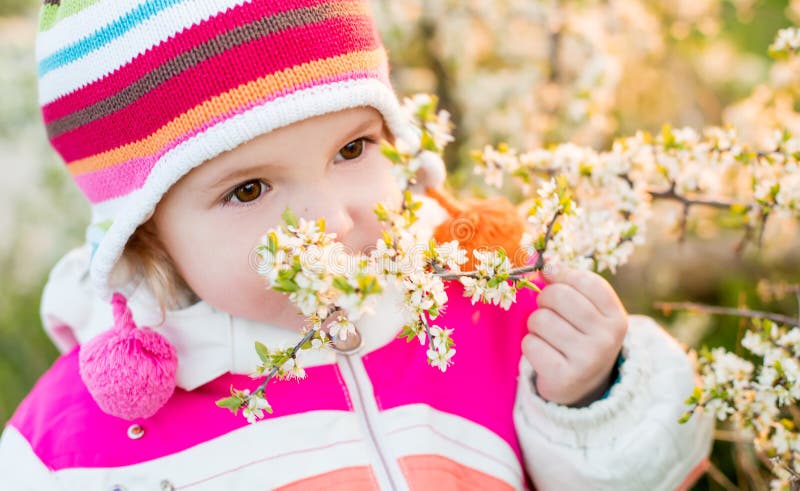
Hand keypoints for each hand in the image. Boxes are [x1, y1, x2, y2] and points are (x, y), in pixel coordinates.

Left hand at [522, 264, 627, 406]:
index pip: (586, 280)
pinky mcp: (564, 377)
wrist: (582, 386)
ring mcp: (588, 360)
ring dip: (535, 325)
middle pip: (559, 296)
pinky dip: (531, 345)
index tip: (552, 277)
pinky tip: (544, 354)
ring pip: (540, 319)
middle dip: (544, 299)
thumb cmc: (580, 338)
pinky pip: (530, 344)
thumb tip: (544, 264)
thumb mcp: (588, 312)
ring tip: (547, 335)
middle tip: (547, 310)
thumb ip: (571, 286)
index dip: (561, 274)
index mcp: (616, 318)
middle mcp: (607, 339)